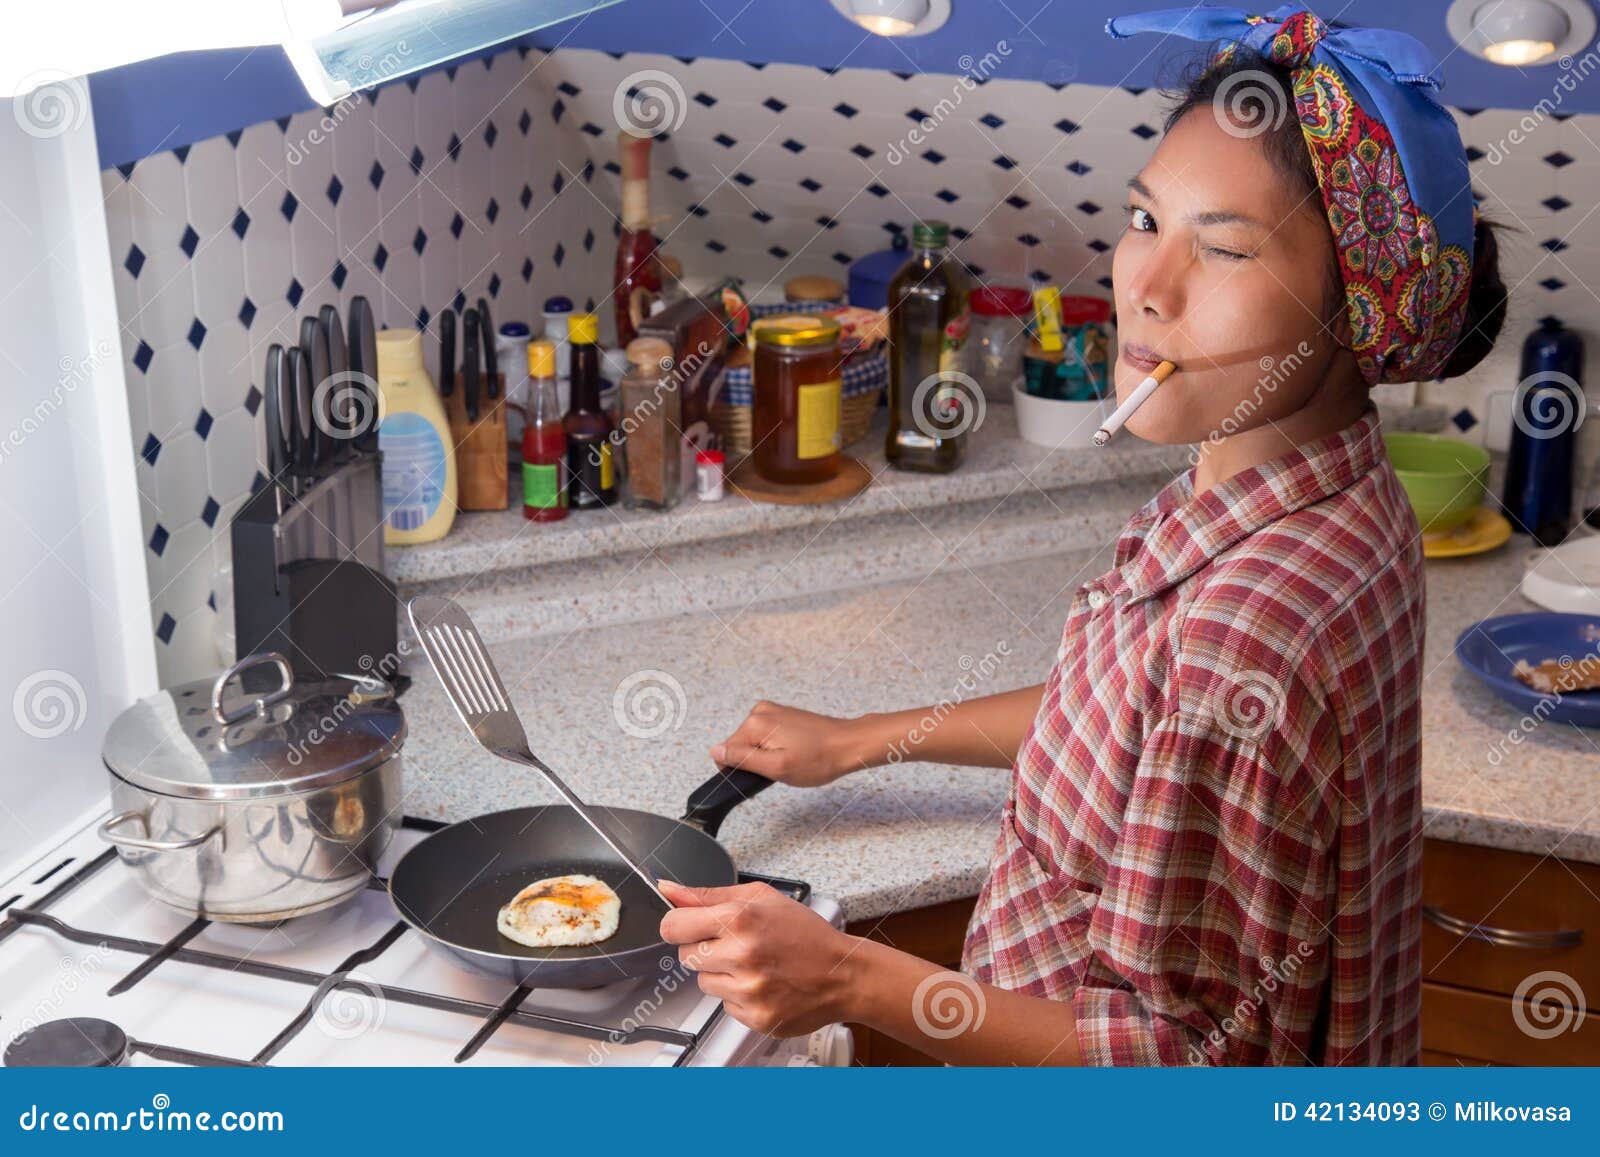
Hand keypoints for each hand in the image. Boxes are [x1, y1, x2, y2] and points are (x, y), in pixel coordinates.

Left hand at [659, 879, 858, 1037]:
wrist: (842, 973)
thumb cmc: (805, 933)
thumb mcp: (759, 898)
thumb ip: (707, 895)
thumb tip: (667, 889)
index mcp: (739, 920)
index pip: (673, 926)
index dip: (679, 926)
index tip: (688, 927)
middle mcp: (742, 955)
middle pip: (685, 957)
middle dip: (705, 949)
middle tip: (736, 945)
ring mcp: (749, 990)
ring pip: (704, 983)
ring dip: (722, 974)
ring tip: (754, 965)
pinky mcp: (756, 1017)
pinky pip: (725, 1005)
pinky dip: (739, 996)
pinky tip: (763, 984)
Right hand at [710, 700, 875, 787]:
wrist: (849, 745)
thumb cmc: (819, 758)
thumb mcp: (776, 767)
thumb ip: (742, 759)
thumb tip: (716, 752)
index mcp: (755, 723)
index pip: (727, 753)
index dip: (742, 771)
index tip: (764, 775)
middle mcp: (760, 712)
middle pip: (740, 747)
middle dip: (756, 763)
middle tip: (781, 769)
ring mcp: (772, 712)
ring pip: (754, 744)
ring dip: (767, 757)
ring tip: (791, 761)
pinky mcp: (782, 716)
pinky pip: (766, 738)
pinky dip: (776, 749)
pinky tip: (795, 753)